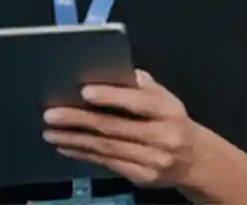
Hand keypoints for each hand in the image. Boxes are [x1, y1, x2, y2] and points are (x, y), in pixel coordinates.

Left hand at [42, 69, 206, 189]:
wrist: (196, 161)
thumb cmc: (171, 120)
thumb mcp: (165, 98)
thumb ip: (141, 85)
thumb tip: (109, 69)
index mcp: (168, 111)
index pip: (138, 102)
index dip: (111, 96)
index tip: (83, 91)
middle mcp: (164, 136)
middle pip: (115, 127)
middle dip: (79, 120)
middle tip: (51, 114)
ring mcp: (154, 160)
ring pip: (107, 148)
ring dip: (74, 140)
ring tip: (50, 132)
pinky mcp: (143, 177)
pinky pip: (108, 164)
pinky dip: (83, 154)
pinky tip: (65, 146)